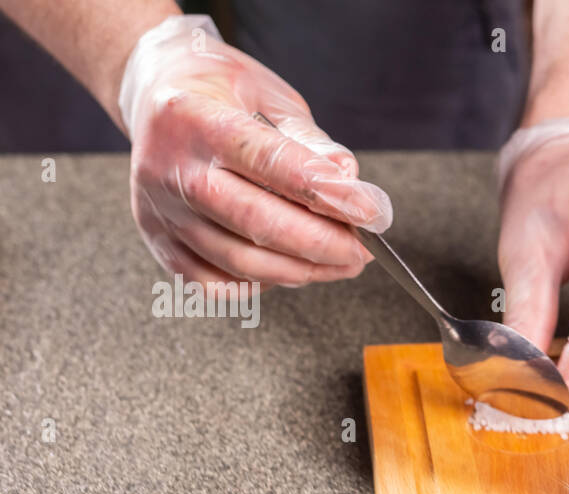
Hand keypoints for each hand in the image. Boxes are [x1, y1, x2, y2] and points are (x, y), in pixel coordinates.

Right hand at [117, 15, 391, 288]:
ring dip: (301, 271)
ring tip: (340, 264)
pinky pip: (214, 283)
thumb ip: (312, 142)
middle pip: (255, 221)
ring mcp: (159, 209)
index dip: (326, 193)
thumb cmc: (220, 91)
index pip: (269, 163)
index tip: (370, 212)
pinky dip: (260, 284)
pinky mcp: (157, 239)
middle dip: (321, 244)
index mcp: (194, 117)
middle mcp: (169, 167)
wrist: (154, 92)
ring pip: (239, 261)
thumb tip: (348, 182)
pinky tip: (290, 269)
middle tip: (364, 251)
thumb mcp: (271, 96)